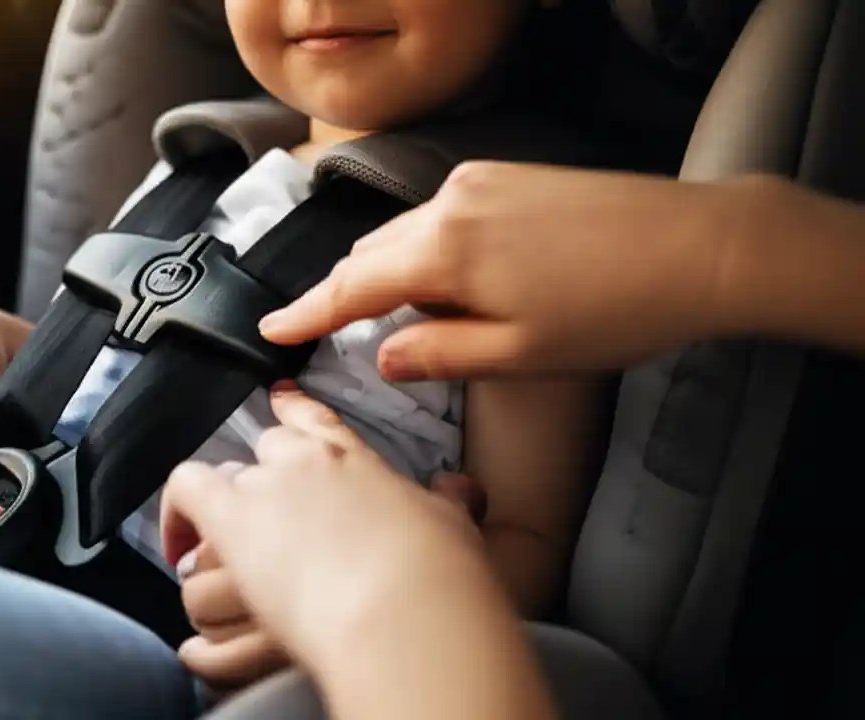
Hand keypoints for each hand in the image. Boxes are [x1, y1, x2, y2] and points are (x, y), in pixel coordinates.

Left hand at [161, 383, 489, 672]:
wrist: (405, 609)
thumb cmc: (436, 575)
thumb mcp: (454, 527)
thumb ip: (447, 503)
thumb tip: (461, 490)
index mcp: (355, 460)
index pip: (313, 419)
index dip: (291, 407)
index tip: (278, 398)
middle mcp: (303, 463)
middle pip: (260, 452)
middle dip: (258, 484)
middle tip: (260, 520)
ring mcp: (263, 490)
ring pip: (220, 487)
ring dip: (218, 524)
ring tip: (219, 560)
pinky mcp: (229, 525)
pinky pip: (183, 498)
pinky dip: (173, 521)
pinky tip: (177, 550)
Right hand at [258, 162, 787, 377]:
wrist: (701, 246)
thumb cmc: (616, 310)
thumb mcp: (518, 355)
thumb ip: (437, 354)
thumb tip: (381, 355)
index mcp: (445, 252)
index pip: (351, 286)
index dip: (305, 313)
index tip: (269, 331)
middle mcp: (450, 202)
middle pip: (373, 254)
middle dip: (354, 297)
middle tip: (349, 340)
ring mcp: (481, 180)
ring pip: (408, 233)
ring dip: (402, 276)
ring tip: (441, 322)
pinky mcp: (509, 174)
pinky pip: (444, 214)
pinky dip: (436, 251)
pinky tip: (476, 283)